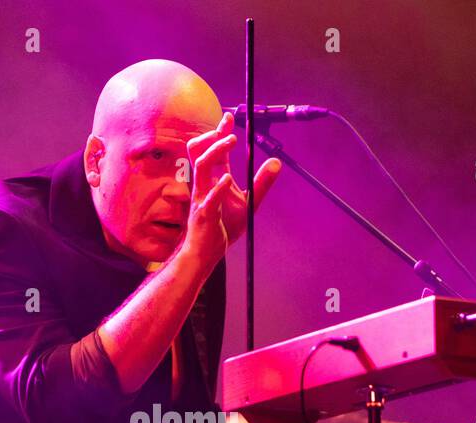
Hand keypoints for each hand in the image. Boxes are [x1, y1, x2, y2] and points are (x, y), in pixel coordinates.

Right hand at [182, 112, 280, 264]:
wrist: (206, 253)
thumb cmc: (222, 227)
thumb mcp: (248, 202)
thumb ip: (261, 183)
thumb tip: (276, 162)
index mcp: (213, 180)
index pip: (212, 150)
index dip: (219, 132)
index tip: (229, 118)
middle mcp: (204, 184)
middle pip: (199, 150)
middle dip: (213, 136)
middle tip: (229, 130)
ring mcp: (202, 198)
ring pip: (201, 166)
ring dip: (215, 151)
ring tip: (230, 142)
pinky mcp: (204, 215)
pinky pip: (209, 198)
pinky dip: (218, 188)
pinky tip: (228, 179)